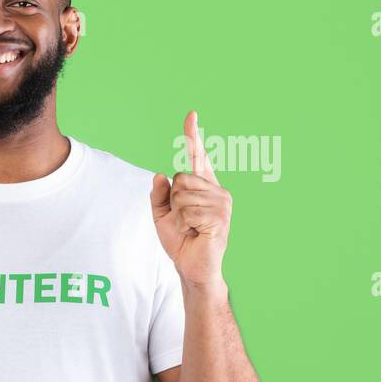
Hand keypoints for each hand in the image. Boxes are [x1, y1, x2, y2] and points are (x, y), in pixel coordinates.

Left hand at [151, 110, 231, 286]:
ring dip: (179, 215)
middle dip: (173, 201)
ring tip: (191, 228)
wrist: (192, 267)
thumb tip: (159, 175)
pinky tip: (195, 233)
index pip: (197, 156)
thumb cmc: (180, 240)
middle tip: (184, 221)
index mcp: (203, 186)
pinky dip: (185, 224)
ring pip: (183, 194)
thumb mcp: (161, 216)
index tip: (191, 115)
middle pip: (181, 177)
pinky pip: (189, 210)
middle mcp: (216, 189)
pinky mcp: (221, 216)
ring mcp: (221, 202)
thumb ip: (159, 195)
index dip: (192, 135)